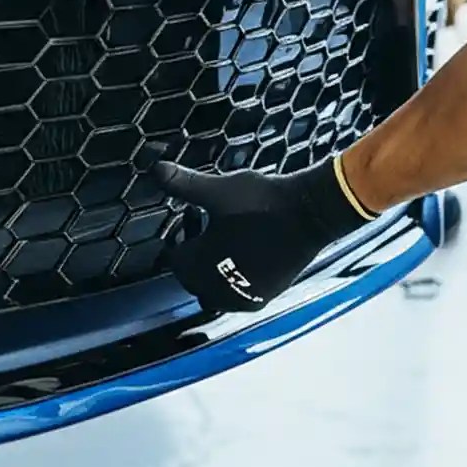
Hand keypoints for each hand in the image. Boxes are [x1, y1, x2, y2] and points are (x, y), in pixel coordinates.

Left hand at [140, 144, 373, 311]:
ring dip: (211, 272)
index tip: (190, 220)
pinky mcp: (265, 296)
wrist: (310, 213)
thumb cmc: (263, 201)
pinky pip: (237, 297)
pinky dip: (233, 282)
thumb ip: (184, 183)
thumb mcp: (218, 189)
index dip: (178, 240)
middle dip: (193, 257)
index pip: (175, 262)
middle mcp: (219, 287)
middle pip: (192, 280)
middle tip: (205, 230)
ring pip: (214, 293)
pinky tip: (244, 256)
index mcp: (202, 264)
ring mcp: (243, 295)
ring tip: (224, 244)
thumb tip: (156, 168)